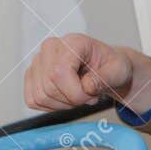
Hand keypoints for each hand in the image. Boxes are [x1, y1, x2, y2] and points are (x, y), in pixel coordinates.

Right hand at [24, 33, 150, 114]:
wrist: (106, 68)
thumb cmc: (111, 66)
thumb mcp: (118, 71)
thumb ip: (105, 78)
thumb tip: (87, 86)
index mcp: (72, 42)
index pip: (59, 73)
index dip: (75, 93)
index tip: (92, 96)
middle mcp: (50, 48)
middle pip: (49, 87)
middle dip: (72, 100)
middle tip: (89, 96)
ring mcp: (38, 62)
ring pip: (40, 96)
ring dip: (62, 104)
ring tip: (79, 95)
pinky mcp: (32, 76)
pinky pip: (33, 100)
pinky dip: (51, 106)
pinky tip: (66, 98)